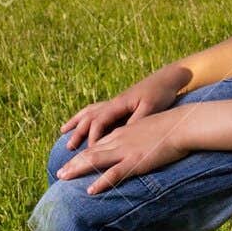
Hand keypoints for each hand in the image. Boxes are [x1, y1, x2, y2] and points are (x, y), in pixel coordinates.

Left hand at [56, 110, 192, 192]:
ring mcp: (126, 150)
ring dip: (77, 169)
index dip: (83, 154)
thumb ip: (137, 137)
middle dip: (73, 163)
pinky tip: (90, 190)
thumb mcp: (148, 129)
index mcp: (122, 133)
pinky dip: (101, 182)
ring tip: (63, 178)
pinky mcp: (135, 161)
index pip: (97, 144)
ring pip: (95, 160)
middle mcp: (119, 140)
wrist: (181, 125)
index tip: (72, 162)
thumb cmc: (170, 127)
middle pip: (90, 152)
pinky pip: (114, 173)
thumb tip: (135, 147)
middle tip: (59, 174)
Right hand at [59, 69, 181, 150]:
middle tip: (67, 148)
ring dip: (76, 123)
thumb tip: (120, 135)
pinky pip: (97, 111)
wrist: (167, 78)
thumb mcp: (151, 108)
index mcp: (119, 104)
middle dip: (77, 133)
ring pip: (89, 112)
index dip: (93, 137)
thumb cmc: (161, 93)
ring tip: (63, 132)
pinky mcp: (119, 104)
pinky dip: (86, 117)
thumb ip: (135, 121)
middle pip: (89, 117)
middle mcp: (113, 102)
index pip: (99, 122)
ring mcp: (115, 102)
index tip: (88, 152)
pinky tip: (84, 122)